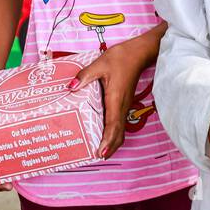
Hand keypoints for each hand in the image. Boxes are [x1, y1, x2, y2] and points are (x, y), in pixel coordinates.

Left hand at [70, 35, 151, 159]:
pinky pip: (120, 121)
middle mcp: (122, 105)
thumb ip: (85, 76)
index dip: (108, 141)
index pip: (113, 125)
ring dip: (113, 141)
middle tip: (99, 157)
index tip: (102, 153)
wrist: (139, 53)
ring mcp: (125, 105)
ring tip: (101, 150)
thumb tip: (71, 87)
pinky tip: (104, 132)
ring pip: (120, 128)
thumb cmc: (121, 58)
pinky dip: (114, 132)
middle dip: (111, 147)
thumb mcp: (100, 64)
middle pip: (119, 133)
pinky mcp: (124, 102)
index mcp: (116, 99)